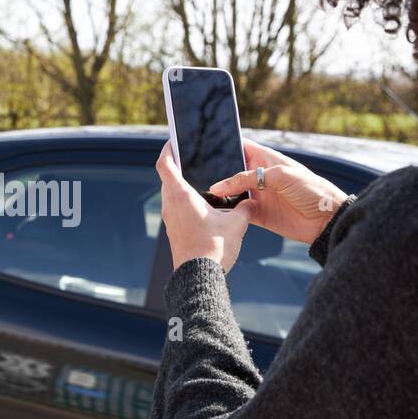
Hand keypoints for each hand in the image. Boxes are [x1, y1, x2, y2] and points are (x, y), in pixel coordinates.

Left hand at [157, 142, 255, 271]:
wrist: (199, 277)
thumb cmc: (214, 248)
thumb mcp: (236, 224)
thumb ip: (245, 208)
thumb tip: (252, 201)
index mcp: (180, 196)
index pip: (165, 164)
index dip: (167, 149)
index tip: (173, 141)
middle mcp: (170, 205)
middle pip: (167, 178)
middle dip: (178, 167)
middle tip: (191, 158)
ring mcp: (170, 220)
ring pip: (171, 195)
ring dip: (181, 186)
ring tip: (200, 181)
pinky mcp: (174, 232)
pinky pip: (176, 209)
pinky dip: (185, 202)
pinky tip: (203, 206)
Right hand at [208, 139, 348, 244]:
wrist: (326, 220)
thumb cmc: (311, 190)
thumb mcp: (281, 176)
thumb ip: (250, 178)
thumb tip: (220, 187)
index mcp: (266, 160)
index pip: (242, 147)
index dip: (226, 145)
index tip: (205, 145)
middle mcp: (259, 177)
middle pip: (231, 171)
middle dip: (217, 172)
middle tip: (198, 173)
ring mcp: (258, 196)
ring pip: (231, 193)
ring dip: (220, 194)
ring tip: (203, 193)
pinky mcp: (258, 215)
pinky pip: (237, 212)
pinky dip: (228, 211)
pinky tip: (217, 210)